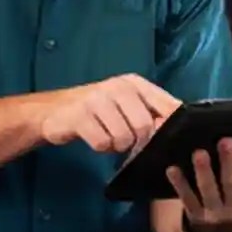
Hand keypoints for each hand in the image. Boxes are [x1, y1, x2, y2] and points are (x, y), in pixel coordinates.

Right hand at [40, 73, 180, 153]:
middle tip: (125, 142)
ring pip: (124, 138)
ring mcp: (98, 99)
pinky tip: (94, 138)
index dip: (169, 128)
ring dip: (117, 146)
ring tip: (107, 137)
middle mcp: (119, 87)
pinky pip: (103, 143)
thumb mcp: (127, 105)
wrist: (54, 111)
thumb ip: (152, 113)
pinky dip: (100, 148)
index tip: (162, 139)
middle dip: (137, 142)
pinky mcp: (80, 115)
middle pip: (146, 127)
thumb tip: (178, 130)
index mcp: (135, 83)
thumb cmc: (98, 110)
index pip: (168, 106)